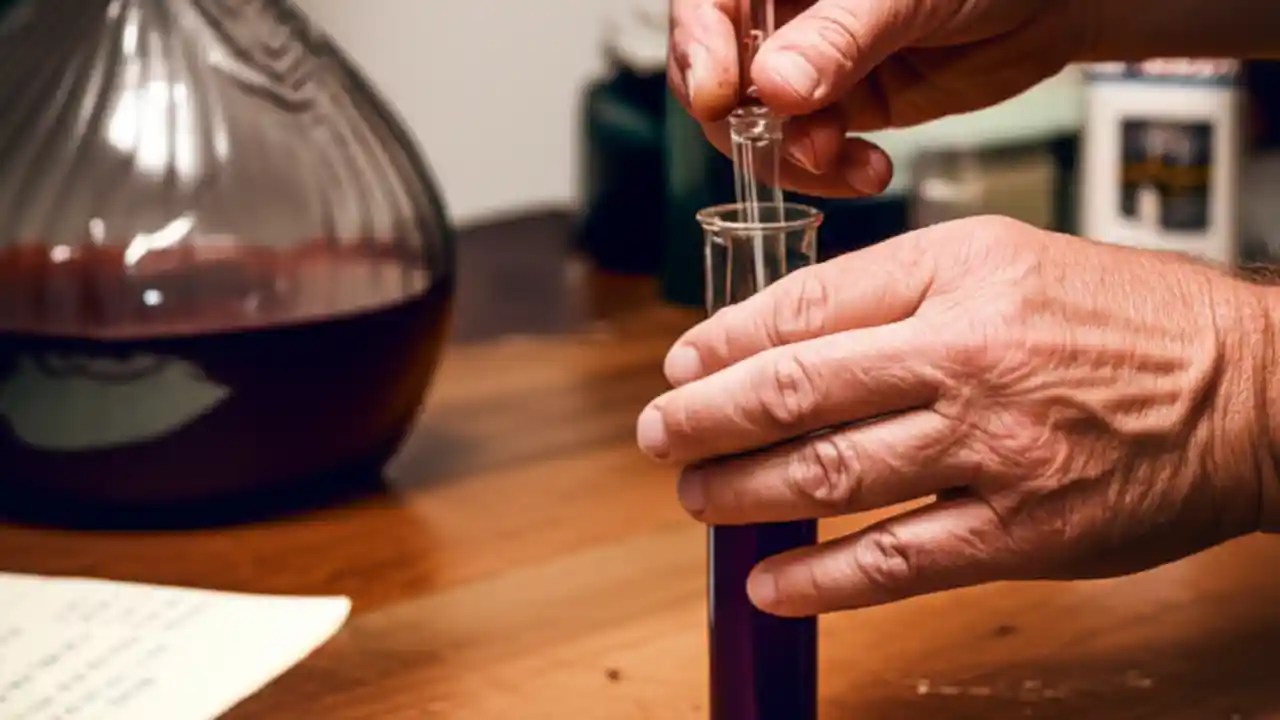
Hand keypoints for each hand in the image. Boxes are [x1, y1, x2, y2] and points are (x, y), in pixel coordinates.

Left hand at [636, 216, 1279, 615]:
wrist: (1249, 391)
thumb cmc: (1122, 320)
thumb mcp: (1006, 258)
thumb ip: (897, 290)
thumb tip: (786, 334)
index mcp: (956, 272)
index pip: (803, 306)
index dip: (722, 341)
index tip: (681, 364)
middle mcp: (965, 354)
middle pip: (794, 388)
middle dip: (703, 418)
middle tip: (659, 435)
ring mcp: (991, 447)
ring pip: (827, 473)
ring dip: (741, 491)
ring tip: (696, 498)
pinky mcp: (1021, 531)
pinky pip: (894, 560)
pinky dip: (818, 576)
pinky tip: (769, 581)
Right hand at [669, 0, 1092, 195]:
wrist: (1054, 5)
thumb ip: (841, 34)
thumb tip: (773, 83)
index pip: (703, 5)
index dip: (698, 51)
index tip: (721, 97)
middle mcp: (780, 13)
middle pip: (715, 72)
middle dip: (748, 120)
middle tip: (794, 140)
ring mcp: (806, 63)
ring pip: (756, 124)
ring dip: (792, 155)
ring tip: (844, 160)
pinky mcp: (838, 107)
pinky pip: (804, 151)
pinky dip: (828, 172)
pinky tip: (868, 171)